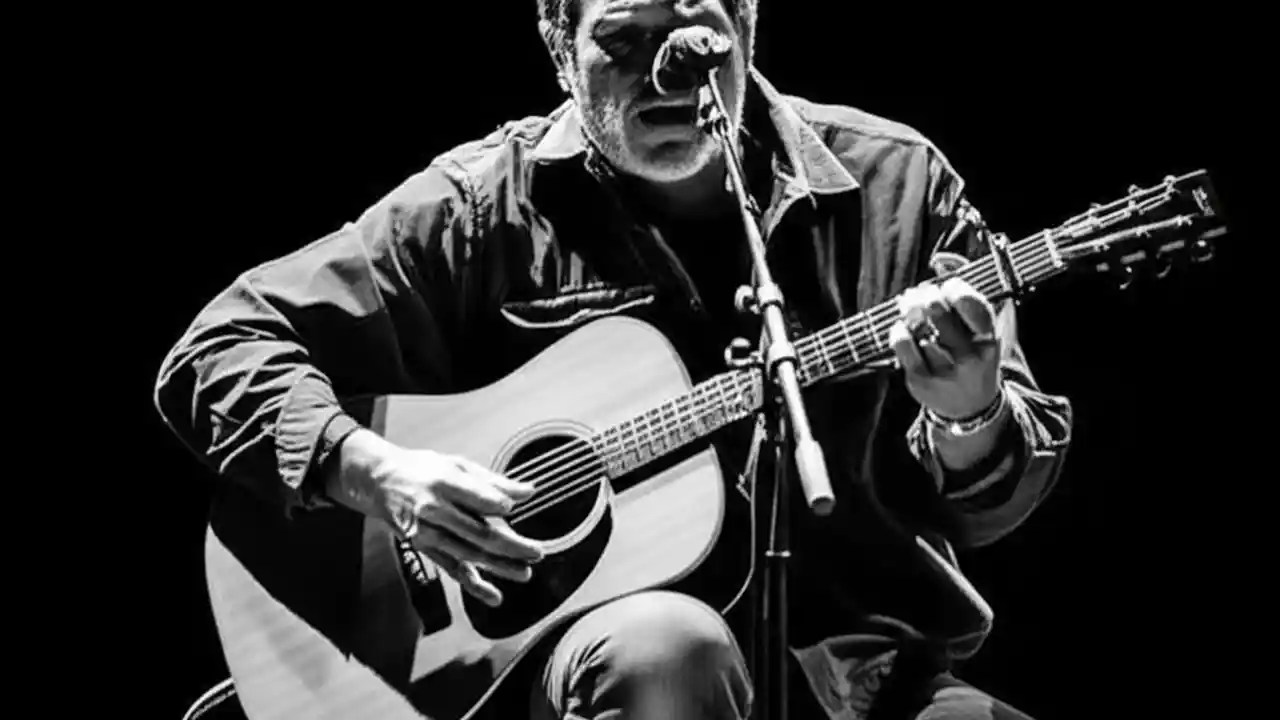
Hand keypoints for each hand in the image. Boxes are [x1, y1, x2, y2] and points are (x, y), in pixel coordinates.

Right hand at [339, 432, 544, 606]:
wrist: (378, 481)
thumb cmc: (421, 469)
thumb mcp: (456, 465)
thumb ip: (492, 481)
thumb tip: (527, 492)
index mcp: (444, 482)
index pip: (476, 497)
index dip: (496, 505)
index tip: (513, 509)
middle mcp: (435, 510)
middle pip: (477, 532)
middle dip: (510, 546)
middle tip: (536, 552)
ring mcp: (428, 533)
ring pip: (469, 554)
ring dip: (499, 566)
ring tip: (525, 572)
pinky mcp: (425, 548)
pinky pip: (452, 569)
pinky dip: (474, 584)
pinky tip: (494, 595)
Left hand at [889, 277, 1000, 419]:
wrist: (970, 407)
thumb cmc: (973, 354)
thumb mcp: (982, 326)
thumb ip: (967, 288)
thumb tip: (941, 258)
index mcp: (989, 338)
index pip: (971, 304)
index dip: (954, 287)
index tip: (947, 286)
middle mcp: (969, 356)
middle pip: (939, 312)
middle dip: (924, 295)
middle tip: (918, 294)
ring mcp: (945, 370)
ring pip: (918, 328)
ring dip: (909, 311)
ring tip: (907, 307)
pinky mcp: (921, 381)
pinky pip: (903, 347)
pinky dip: (898, 331)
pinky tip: (900, 328)